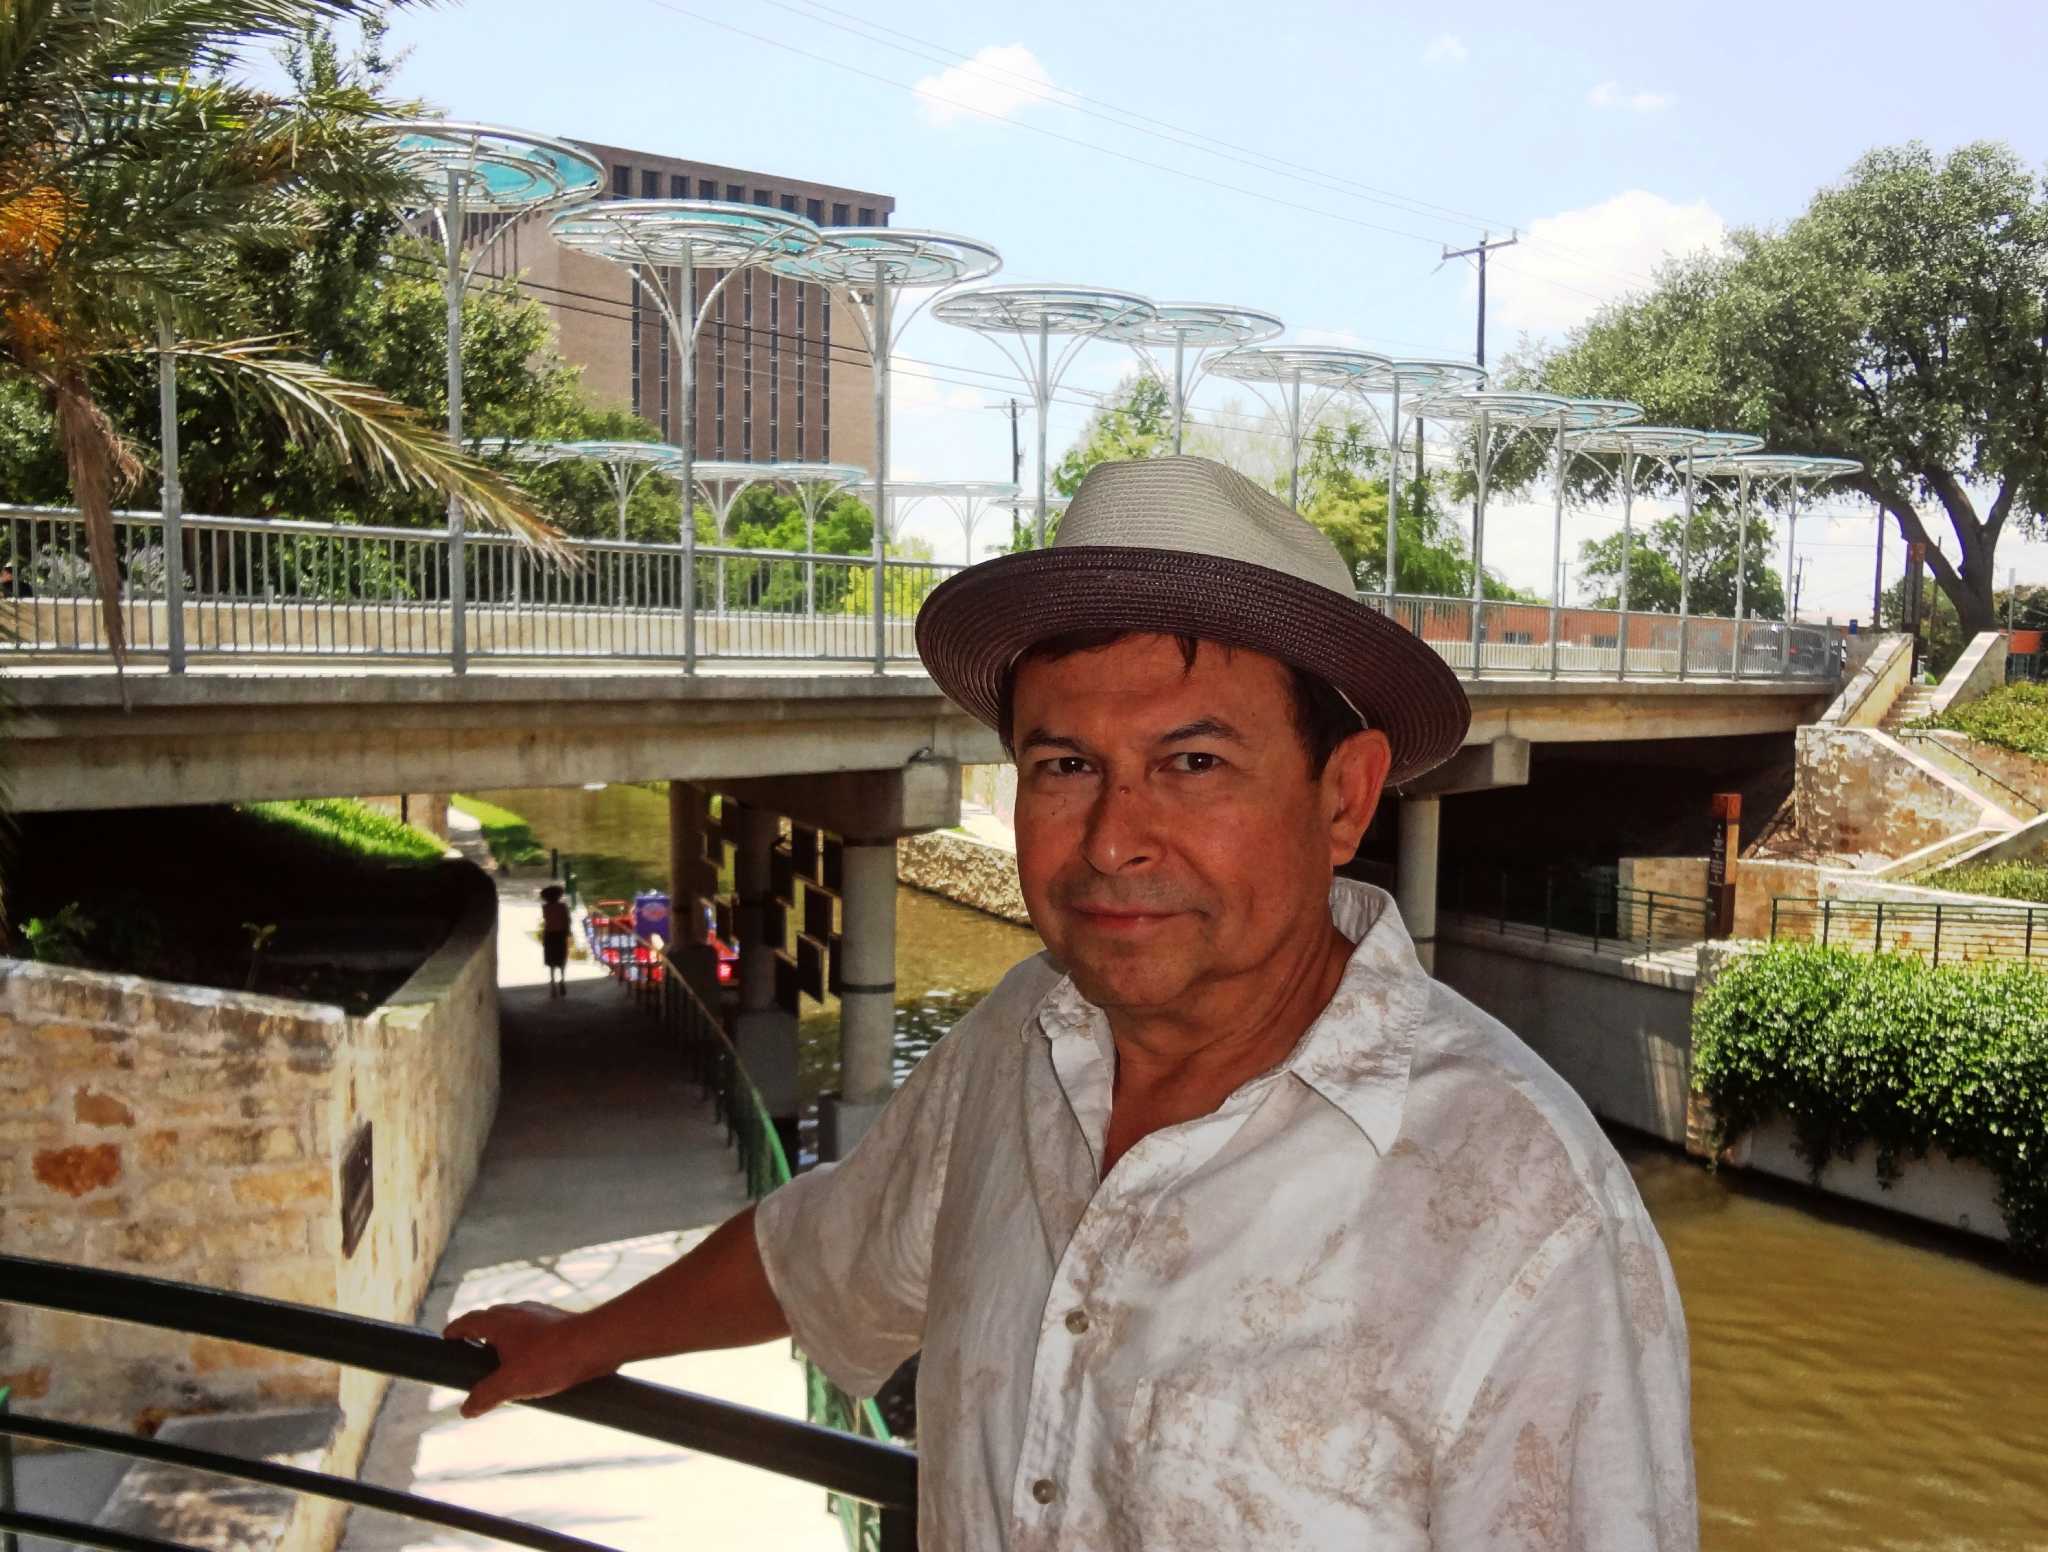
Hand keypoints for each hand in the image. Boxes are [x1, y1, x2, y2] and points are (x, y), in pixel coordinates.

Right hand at [443, 1301, 602, 1417]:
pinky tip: (532, 1364)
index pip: (468, 1321)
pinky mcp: (558, 1322)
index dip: (455, 1331)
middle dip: (477, 1336)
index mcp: (499, 1321)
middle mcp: (517, 1311)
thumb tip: (465, 1410)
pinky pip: (533, 1330)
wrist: (597, 1342)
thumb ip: (485, 1396)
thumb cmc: (552, 1358)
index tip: (446, 1339)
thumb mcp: (511, 1383)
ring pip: (513, 1325)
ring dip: (503, 1340)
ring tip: (501, 1365)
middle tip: (471, 1356)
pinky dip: (525, 1343)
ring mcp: (539, 1314)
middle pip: (489, 1320)